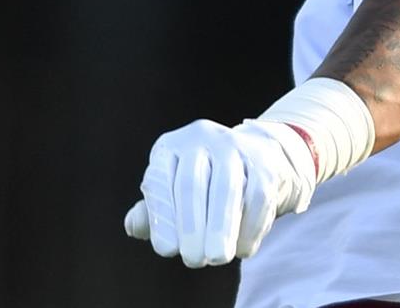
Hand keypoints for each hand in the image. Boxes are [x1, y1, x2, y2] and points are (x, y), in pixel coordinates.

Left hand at [123, 118, 316, 267]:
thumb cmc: (201, 186)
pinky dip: (250, 227)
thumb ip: (152, 212)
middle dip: (192, 226)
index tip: (167, 251)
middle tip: (193, 260)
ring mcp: (235, 145)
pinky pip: (258, 196)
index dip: (163, 217)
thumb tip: (134, 225)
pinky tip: (243, 250)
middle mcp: (201, 138)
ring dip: (222, 228)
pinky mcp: (264, 161)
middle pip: (192, 184)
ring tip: (217, 258)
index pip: (160, 180)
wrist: (252, 158)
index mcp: (171, 146)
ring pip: (227, 188)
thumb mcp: (171, 193)